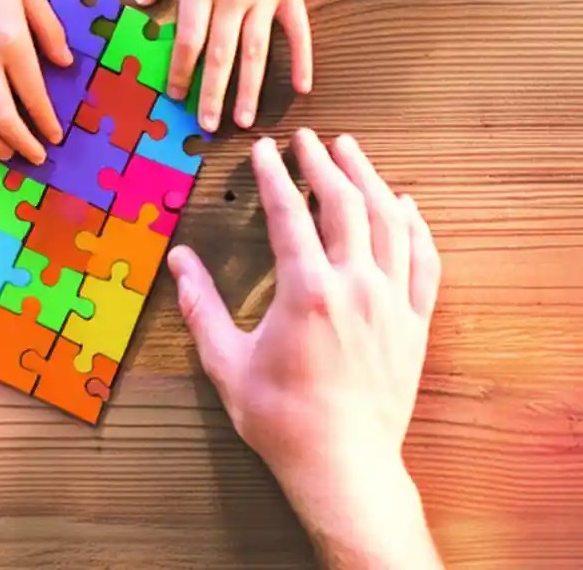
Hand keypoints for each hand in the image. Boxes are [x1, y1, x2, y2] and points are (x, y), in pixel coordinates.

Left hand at [137, 0, 324, 130]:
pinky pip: (297, 31)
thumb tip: (141, 1)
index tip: (175, 97)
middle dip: (212, 94)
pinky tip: (302, 87)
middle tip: (207, 127)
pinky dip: (301, 60)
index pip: (188, 39)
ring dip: (251, 90)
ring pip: (257, 52)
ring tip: (246, 122)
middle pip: (220, 56)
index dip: (180, 72)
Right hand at [168, 130, 442, 564]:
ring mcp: (392, 303)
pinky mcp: (414, 323)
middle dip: (324, 163)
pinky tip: (404, 206)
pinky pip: (423, 261)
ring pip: (388, 223)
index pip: (290, 214)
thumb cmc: (279, 417)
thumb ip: (200, 306)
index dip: (275, 175)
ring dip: (369, 180)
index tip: (264, 149)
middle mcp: (356, 287)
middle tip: (307, 139)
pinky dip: (414, 226)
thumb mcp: (225, 361)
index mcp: (307, 291)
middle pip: (345, 205)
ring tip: (351, 153)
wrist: (341, 463)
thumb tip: (178, 263)